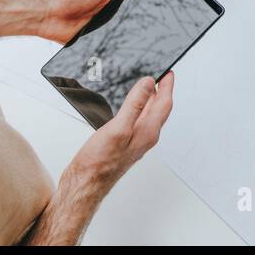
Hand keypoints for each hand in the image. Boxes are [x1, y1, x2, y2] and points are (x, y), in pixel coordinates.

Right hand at [24, 74, 175, 243]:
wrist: (85, 183)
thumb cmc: (100, 162)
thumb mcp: (119, 128)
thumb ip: (135, 104)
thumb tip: (148, 83)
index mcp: (148, 132)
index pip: (164, 103)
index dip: (168, 85)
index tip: (169, 71)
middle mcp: (145, 136)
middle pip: (159, 109)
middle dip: (161, 90)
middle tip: (161, 75)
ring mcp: (135, 141)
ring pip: (148, 115)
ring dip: (149, 99)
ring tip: (148, 85)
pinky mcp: (124, 143)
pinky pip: (136, 121)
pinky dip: (137, 108)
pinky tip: (129, 106)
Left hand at [38, 0, 149, 43]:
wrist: (49, 13)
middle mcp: (110, 6)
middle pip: (133, 11)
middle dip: (141, 14)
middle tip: (153, 17)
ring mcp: (105, 22)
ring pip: (125, 27)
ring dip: (129, 29)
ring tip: (136, 30)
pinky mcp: (98, 37)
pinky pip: (112, 42)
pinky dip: (117, 42)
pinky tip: (121, 41)